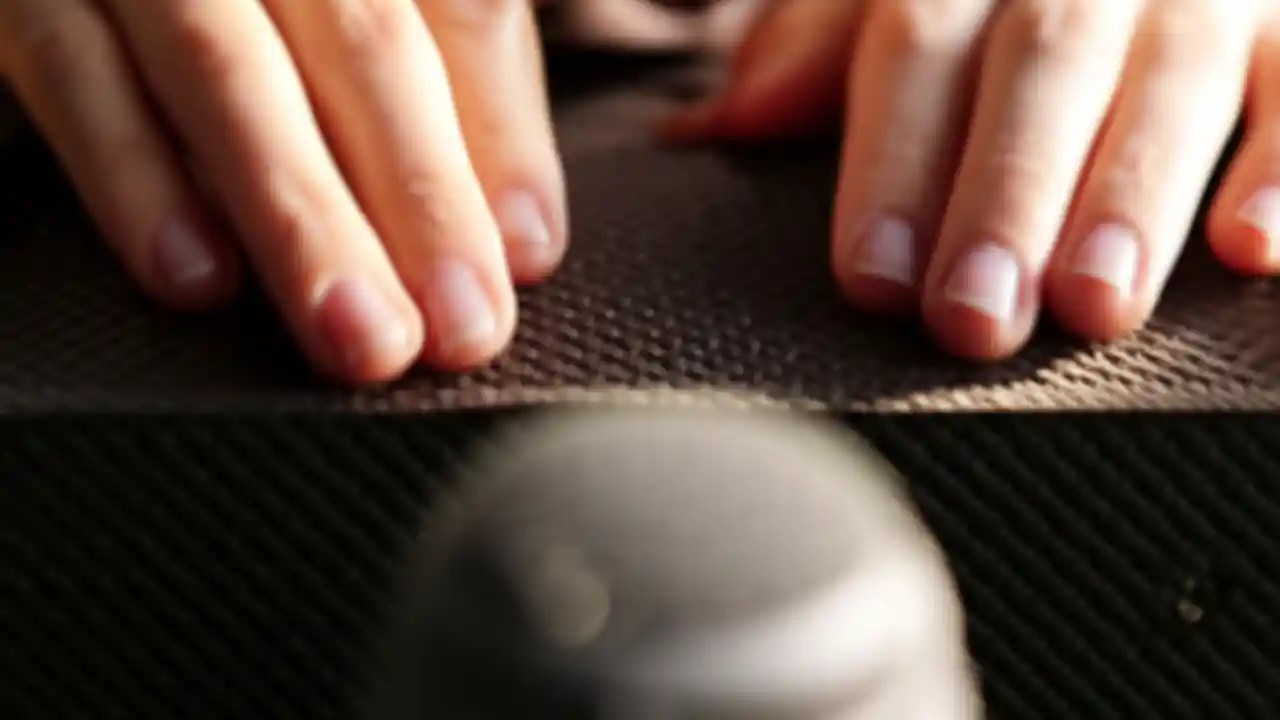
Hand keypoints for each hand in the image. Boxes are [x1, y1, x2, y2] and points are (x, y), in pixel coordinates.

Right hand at [0, 0, 566, 382]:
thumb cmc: (301, 4)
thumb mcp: (392, 10)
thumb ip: (470, 94)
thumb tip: (524, 243)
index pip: (463, 11)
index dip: (496, 140)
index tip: (519, 264)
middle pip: (363, 40)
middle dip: (417, 196)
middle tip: (459, 332)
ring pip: (224, 66)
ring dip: (297, 214)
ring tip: (358, 337)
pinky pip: (68, 70)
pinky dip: (133, 177)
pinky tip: (197, 279)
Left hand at [667, 0, 1279, 358]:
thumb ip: (814, 53)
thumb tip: (713, 130)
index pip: (915, 45)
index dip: (894, 163)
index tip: (874, 280)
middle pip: (1039, 65)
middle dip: (1004, 195)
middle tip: (974, 318)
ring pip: (1173, 76)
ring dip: (1130, 195)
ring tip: (1092, 304)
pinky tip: (1252, 250)